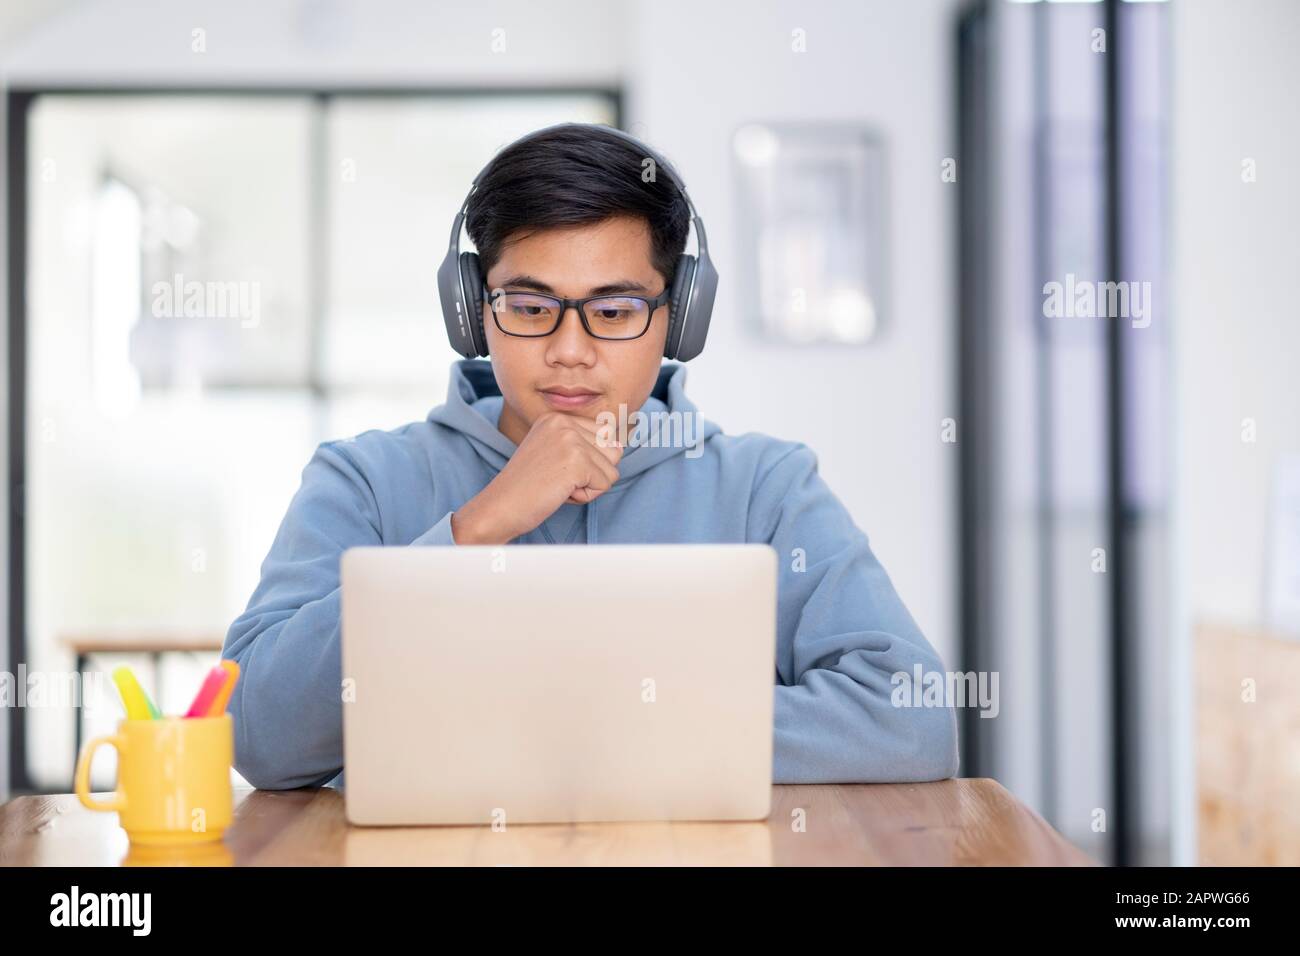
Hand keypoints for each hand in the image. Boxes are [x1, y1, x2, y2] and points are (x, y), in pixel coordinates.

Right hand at [450, 411, 622, 544]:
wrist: (500, 507)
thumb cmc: (527, 488)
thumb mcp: (554, 453)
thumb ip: (582, 444)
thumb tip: (620, 445)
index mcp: (558, 417)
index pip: (606, 437)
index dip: (589, 463)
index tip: (557, 470)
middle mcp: (565, 421)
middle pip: (614, 451)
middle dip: (593, 474)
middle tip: (558, 479)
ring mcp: (571, 438)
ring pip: (612, 469)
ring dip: (589, 486)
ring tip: (557, 485)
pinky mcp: (577, 460)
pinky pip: (605, 484)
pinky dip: (586, 496)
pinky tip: (558, 492)